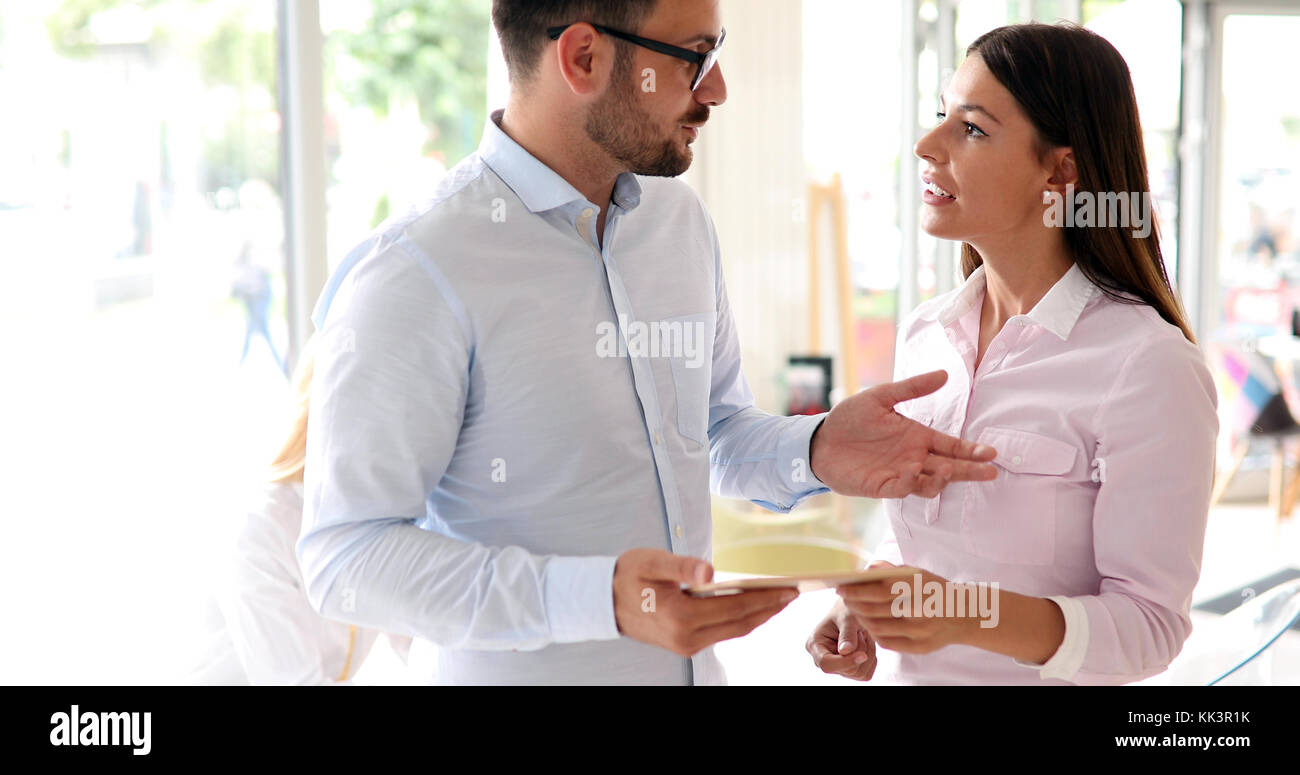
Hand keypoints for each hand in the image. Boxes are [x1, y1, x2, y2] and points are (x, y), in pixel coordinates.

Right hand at [613, 549, 797, 657]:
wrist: (603, 602)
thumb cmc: (627, 576)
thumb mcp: (651, 561)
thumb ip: (682, 565)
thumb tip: (710, 571)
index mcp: (680, 616)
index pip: (734, 608)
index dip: (764, 599)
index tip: (788, 588)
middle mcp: (686, 637)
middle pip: (740, 624)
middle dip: (769, 609)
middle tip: (794, 594)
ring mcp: (687, 645)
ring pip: (734, 631)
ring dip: (759, 616)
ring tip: (781, 600)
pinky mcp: (686, 644)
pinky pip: (723, 632)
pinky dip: (743, 620)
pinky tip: (755, 607)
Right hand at [806, 598, 876, 680]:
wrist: (851, 611)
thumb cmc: (846, 609)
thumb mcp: (846, 617)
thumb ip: (847, 633)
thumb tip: (846, 651)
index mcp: (815, 644)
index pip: (826, 664)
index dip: (846, 662)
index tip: (863, 655)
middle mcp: (823, 659)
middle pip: (848, 670)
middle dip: (860, 652)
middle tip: (860, 633)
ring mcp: (836, 667)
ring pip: (859, 673)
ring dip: (868, 654)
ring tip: (863, 636)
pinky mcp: (850, 670)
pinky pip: (866, 674)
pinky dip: (872, 660)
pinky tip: (866, 644)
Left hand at [809, 370, 997, 497]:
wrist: (820, 439)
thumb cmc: (850, 418)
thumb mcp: (881, 397)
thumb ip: (912, 388)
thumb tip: (944, 374)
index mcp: (917, 436)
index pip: (951, 446)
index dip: (971, 450)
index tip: (992, 453)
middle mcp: (914, 457)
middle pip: (950, 467)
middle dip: (970, 470)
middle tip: (990, 471)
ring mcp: (900, 473)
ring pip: (931, 483)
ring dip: (941, 479)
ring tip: (947, 469)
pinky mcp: (883, 486)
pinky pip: (904, 489)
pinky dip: (912, 482)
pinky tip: (914, 471)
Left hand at [837, 565, 979, 654]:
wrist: (967, 615)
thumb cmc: (936, 590)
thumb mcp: (918, 574)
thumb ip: (891, 571)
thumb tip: (866, 569)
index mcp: (920, 588)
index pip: (879, 589)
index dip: (857, 590)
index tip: (841, 587)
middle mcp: (921, 611)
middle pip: (875, 610)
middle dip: (854, 603)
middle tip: (844, 598)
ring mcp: (921, 632)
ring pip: (877, 627)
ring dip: (860, 618)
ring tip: (854, 609)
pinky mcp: (921, 648)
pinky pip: (887, 642)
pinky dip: (873, 632)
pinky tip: (868, 623)